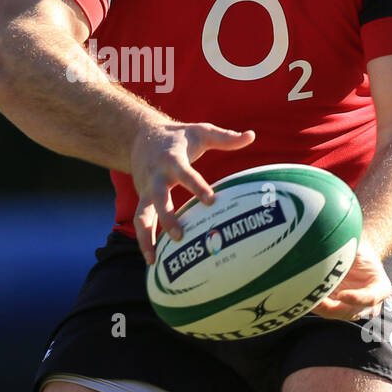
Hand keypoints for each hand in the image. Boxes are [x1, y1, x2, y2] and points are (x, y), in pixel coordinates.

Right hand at [132, 121, 254, 264]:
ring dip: (146, 237)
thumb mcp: (200, 131)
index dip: (196, 187)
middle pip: (158, 198)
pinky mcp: (143, 199)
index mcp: (172, 159)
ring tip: (153, 260)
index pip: (184, 173)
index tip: (211, 201)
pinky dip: (144, 240)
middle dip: (167, 218)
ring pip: (142, 215)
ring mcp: (146, 189)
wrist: (140, 135)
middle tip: (180, 236)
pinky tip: (153, 260)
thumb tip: (251, 136)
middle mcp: (156, 176)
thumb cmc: (178, 136)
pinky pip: (141, 222)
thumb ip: (225, 137)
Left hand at [310, 239, 391, 321]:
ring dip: (323, 308)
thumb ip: (350, 252)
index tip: (341, 295)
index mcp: (380, 288)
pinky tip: (306, 299)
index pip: (371, 298)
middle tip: (319, 300)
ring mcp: (354, 307)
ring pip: (338, 313)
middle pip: (352, 311)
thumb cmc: (361, 252)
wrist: (358, 257)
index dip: (357, 299)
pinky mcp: (340, 307)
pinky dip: (317, 306)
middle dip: (334, 308)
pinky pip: (328, 311)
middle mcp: (369, 303)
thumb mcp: (359, 249)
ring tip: (308, 299)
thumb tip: (333, 246)